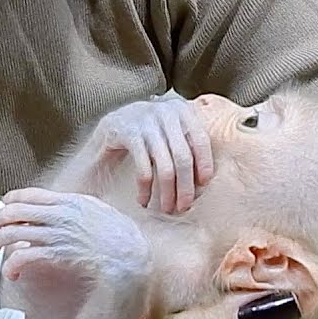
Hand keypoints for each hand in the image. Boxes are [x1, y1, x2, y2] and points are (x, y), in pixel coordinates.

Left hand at [0, 187, 150, 284]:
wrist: (129, 259)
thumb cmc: (118, 237)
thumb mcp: (99, 211)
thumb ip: (78, 205)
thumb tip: (62, 204)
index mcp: (69, 200)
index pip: (30, 194)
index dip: (10, 199)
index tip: (3, 205)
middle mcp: (60, 215)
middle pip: (15, 211)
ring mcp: (58, 235)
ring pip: (14, 233)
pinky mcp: (57, 255)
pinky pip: (25, 256)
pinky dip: (13, 264)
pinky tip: (12, 272)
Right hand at [88, 91, 213, 213]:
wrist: (112, 124)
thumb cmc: (149, 133)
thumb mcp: (171, 130)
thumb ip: (188, 143)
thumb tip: (205, 180)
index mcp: (181, 110)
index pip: (200, 140)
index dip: (204, 164)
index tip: (203, 185)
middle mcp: (164, 113)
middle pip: (183, 156)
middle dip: (185, 186)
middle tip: (183, 206)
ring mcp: (144, 122)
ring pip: (165, 166)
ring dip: (167, 192)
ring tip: (165, 208)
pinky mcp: (127, 134)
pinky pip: (143, 168)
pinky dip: (145, 188)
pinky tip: (144, 200)